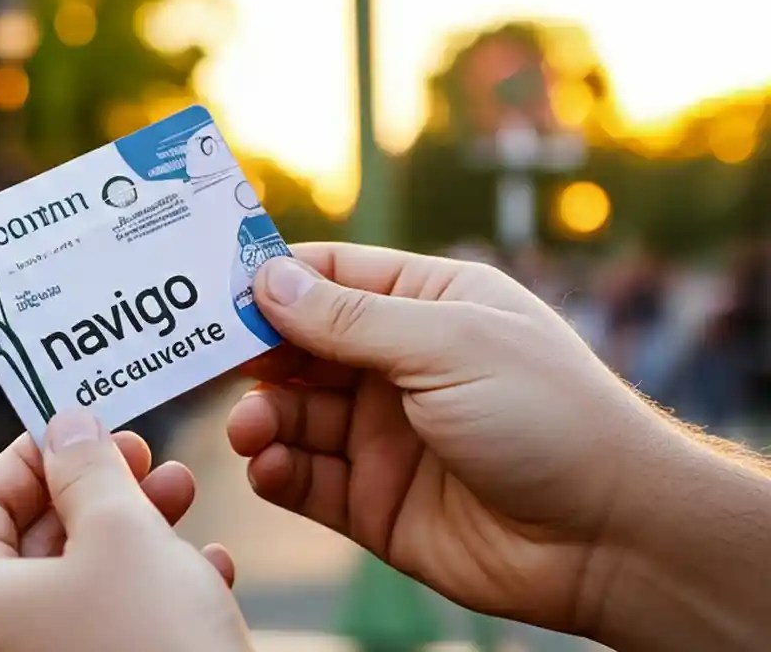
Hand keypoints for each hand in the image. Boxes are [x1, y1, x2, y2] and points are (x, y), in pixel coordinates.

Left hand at [0, 410, 250, 651]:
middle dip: (97, 488)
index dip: (31, 455)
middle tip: (145, 454)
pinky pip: (111, 625)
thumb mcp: (121, 532)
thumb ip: (88, 468)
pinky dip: (155, 587)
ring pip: (80, 580)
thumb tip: (67, 423)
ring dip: (136, 529)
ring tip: (186, 491)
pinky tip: (209, 564)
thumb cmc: (153, 642)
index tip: (85, 425)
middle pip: (33, 540)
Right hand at [229, 244, 712, 637]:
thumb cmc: (548, 416)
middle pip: (299, 348)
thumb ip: (350, 319)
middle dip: (253, 354)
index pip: (329, 277)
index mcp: (427, 306)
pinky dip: (277, 469)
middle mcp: (399, 367)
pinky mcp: (374, 501)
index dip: (271, 280)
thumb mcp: (447, 344)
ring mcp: (384, 436)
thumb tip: (269, 279)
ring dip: (259, 416)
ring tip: (249, 427)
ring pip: (292, 415)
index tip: (211, 290)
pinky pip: (305, 478)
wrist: (610, 537)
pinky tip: (270, 465)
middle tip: (204, 362)